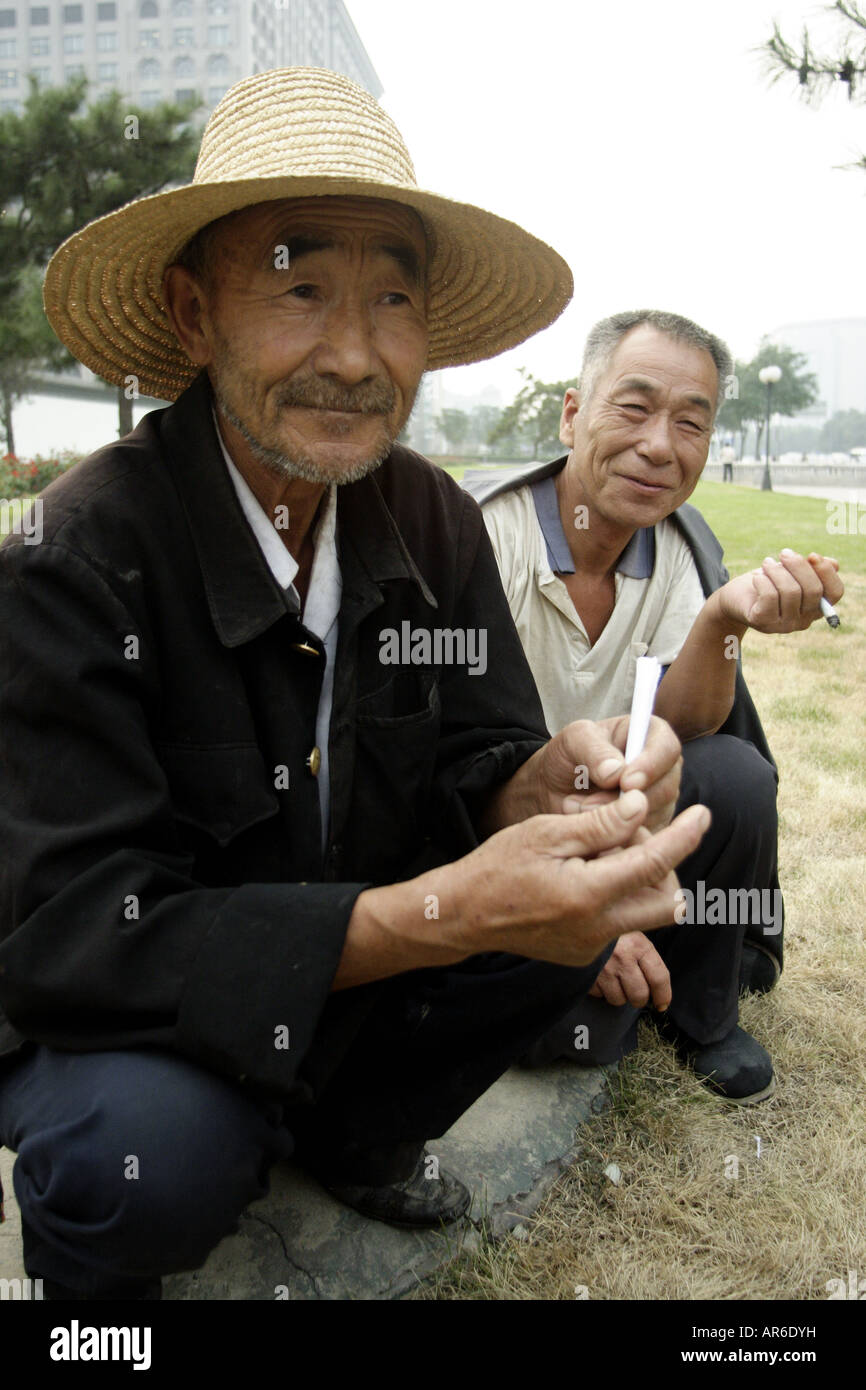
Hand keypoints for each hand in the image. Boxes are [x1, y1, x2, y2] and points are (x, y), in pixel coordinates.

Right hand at [446, 789, 709, 967]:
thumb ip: (600, 824)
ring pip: (645, 913)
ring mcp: (592, 948)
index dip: (684, 837)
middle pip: (668, 903)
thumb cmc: (500, 866)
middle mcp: (597, 929)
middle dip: (664, 867)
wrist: (465, 914)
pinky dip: (614, 896)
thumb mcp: (548, 832)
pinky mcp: (584, 955)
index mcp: (588, 895)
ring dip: (640, 881)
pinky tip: (580, 878)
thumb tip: (641, 808)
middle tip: (627, 839)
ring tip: (598, 855)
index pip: (655, 864)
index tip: (703, 815)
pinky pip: (619, 922)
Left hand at [535, 715, 682, 831]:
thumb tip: (616, 771)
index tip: (625, 782)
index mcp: (650, 736)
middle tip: (588, 804)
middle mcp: (663, 771)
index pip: (668, 748)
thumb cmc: (568, 757)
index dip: (651, 765)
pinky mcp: (649, 830)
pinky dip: (613, 838)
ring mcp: (660, 803)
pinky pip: (641, 840)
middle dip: (626, 800)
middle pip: (665, 788)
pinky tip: (587, 830)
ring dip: (614, 820)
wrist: (553, 791)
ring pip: (652, 817)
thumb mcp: (573, 741)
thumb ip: (594, 749)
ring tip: (578, 810)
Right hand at [587, 929, 671, 1009]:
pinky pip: (599, 995)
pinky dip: (601, 990)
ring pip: (618, 999)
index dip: (663, 996)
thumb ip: (649, 960)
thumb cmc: (615, 934)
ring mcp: (603, 966)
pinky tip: (601, 976)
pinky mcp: (587, 974)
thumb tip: (660, 996)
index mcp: (639, 944)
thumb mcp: (635, 937)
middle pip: (639, 995)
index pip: (659, 978)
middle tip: (635, 992)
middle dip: (639, 999)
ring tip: (615, 980)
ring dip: (618, 995)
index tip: (662, 1004)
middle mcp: (622, 956)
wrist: (583, 922)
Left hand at [716, 549, 843, 632]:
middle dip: (798, 565)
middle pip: (813, 590)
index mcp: (816, 607)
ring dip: (776, 570)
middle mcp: (803, 621)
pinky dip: (763, 580)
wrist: (735, 598)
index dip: (827, 572)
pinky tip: (757, 577)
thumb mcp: (791, 572)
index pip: (835, 593)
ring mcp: (784, 625)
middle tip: (783, 554)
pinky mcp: (763, 622)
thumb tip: (833, 564)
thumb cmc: (769, 582)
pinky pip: (770, 596)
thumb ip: (813, 568)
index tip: (812, 555)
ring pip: (790, 591)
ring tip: (766, 564)